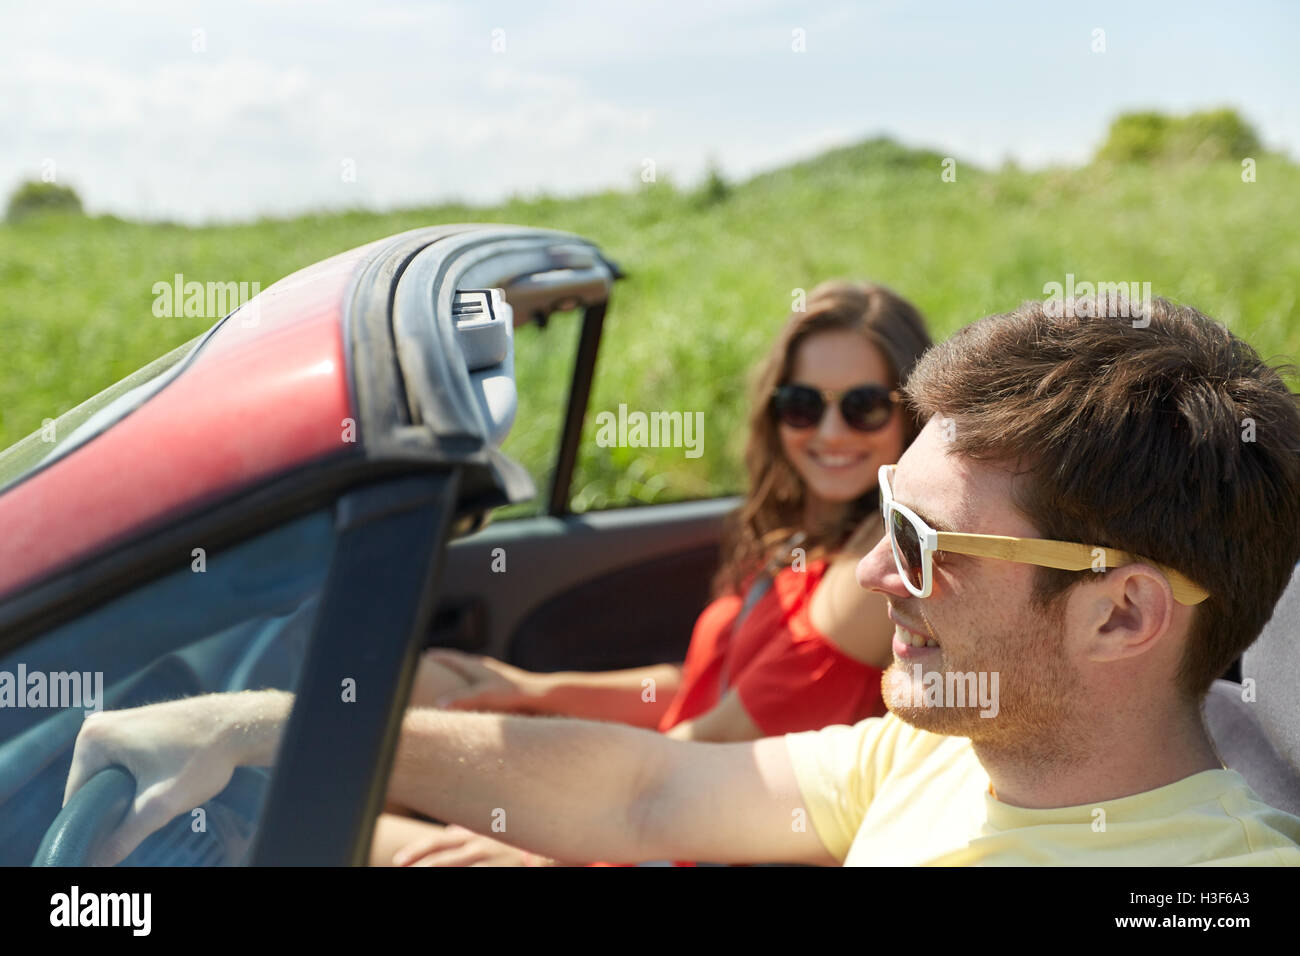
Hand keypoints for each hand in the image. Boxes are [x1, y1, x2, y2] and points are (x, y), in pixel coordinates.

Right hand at [63, 693, 267, 865]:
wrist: (240, 725)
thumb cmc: (203, 757)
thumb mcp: (160, 805)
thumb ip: (125, 836)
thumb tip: (97, 863)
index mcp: (92, 739)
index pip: (76, 796)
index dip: (94, 820)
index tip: (118, 833)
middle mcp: (97, 725)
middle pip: (92, 785)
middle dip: (114, 804)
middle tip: (146, 812)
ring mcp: (118, 721)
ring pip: (109, 775)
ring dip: (127, 793)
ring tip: (156, 796)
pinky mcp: (136, 724)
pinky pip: (123, 762)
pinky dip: (136, 778)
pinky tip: (160, 784)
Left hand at [392, 823, 554, 866]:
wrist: (546, 851)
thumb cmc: (514, 842)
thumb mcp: (491, 831)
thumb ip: (469, 831)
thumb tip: (449, 832)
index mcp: (473, 834)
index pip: (438, 841)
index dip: (416, 850)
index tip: (398, 860)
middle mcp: (478, 846)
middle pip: (440, 856)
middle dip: (418, 864)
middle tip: (399, 869)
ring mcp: (489, 860)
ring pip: (453, 868)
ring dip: (432, 871)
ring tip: (416, 876)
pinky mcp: (499, 871)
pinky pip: (473, 876)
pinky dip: (455, 879)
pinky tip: (446, 881)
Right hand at [419, 649, 548, 712]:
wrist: (543, 695)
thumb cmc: (514, 693)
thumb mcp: (484, 695)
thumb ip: (462, 699)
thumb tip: (439, 704)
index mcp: (477, 665)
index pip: (451, 657)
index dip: (437, 657)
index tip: (423, 655)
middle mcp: (485, 667)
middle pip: (459, 661)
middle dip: (445, 662)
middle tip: (431, 663)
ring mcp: (494, 675)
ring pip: (470, 670)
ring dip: (458, 672)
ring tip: (447, 677)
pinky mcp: (502, 685)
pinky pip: (479, 681)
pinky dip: (470, 683)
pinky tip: (473, 692)